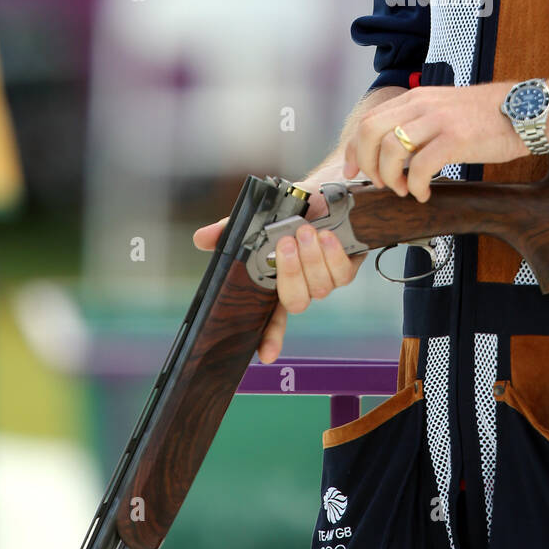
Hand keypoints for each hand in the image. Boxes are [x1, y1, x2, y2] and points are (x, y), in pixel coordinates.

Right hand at [193, 186, 367, 363]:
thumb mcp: (257, 219)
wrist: (326, 194)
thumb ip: (230, 231)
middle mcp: (301, 287)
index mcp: (276, 284)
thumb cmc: (291, 211)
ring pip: (320, 288)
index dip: (268, 338)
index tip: (266, 355)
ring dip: (310, 258)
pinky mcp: (346, 270)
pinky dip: (332, 254)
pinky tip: (325, 235)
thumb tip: (201, 239)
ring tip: (304, 230)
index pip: (270, 320)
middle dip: (290, 273)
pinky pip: (341, 274)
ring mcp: (324, 280)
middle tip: (283, 243)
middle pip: (295, 302)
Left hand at [342, 82, 524, 201]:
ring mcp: (437, 121)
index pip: (368, 120)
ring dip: (391, 177)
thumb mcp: (443, 108)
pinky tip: (425, 194)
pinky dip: (415, 186)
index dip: (354, 149)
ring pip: (391, 150)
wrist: (524, 110)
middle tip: (378, 183)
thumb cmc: (487, 115)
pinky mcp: (455, 139)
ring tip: (403, 189)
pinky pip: (420, 167)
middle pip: (369, 132)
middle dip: (366, 164)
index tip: (353, 170)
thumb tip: (394, 149)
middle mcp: (421, 105)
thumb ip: (418, 122)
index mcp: (416, 98)